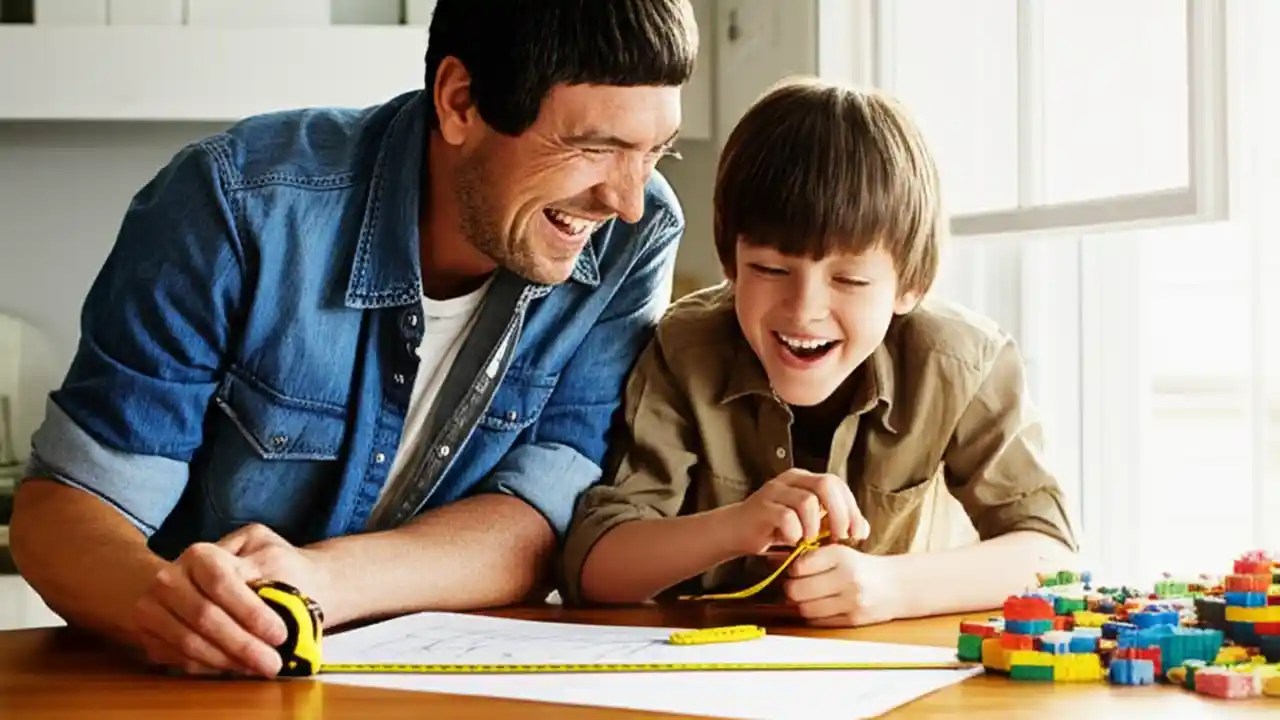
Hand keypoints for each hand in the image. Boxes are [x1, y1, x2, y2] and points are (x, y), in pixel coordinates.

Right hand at [130, 523, 328, 677]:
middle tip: (273, 663)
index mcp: (199, 555)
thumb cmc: (252, 565)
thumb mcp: (266, 555)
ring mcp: (152, 609)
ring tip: (259, 668)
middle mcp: (169, 580)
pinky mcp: (150, 636)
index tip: (280, 634)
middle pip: (204, 617)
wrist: (211, 576)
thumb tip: (276, 607)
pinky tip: (237, 668)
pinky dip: (211, 668)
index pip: (221, 582)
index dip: (251, 612)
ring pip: (189, 643)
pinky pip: (180, 658)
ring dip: (227, 661)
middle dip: (243, 645)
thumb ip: (268, 576)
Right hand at [727, 469, 868, 554]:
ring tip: (810, 541)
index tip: (857, 533)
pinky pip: (786, 517)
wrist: (735, 531)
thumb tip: (863, 529)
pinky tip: (792, 541)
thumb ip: (833, 523)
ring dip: (814, 527)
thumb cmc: (775, 529)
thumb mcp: (809, 524)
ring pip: (807, 501)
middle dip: (839, 513)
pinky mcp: (761, 507)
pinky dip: (794, 533)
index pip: (836, 483)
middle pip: (825, 484)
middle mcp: (790, 480)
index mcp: (804, 479)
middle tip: (840, 536)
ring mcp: (774, 491)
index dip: (851, 508)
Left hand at [781, 544, 898, 626]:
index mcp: (842, 555)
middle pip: (798, 590)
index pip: (800, 566)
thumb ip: (813, 558)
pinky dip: (814, 616)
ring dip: (801, 605)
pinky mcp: (853, 620)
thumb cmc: (863, 568)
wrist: (897, 586)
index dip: (793, 570)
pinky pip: (819, 622)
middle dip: (791, 590)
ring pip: (806, 609)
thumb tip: (776, 562)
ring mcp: (851, 601)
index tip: (795, 571)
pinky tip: (820, 607)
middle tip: (795, 587)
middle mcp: (847, 577)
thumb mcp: (841, 553)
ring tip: (807, 598)